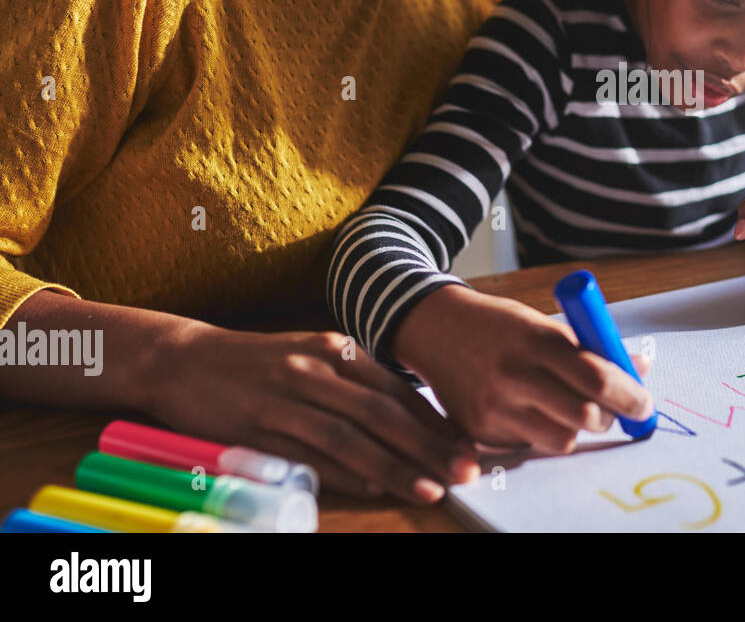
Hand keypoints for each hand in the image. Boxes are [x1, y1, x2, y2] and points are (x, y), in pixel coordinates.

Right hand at [147, 321, 480, 503]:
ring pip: (349, 435)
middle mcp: (316, 367)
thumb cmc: (259, 363)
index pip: (398, 389)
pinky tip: (370, 487)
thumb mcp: (313, 357)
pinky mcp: (255, 423)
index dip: (436, 420)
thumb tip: (411, 417)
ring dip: (393, 465)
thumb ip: (357, 383)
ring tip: (427, 488)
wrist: (184, 359)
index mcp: (336, 349)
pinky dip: (340, 472)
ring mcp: (285, 395)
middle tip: (464, 471)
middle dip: (428, 444)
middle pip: (382, 412)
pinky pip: (306, 453)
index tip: (467, 446)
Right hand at [392, 284, 654, 454]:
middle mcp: (514, 376)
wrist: (437, 330)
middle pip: (584, 416)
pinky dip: (542, 432)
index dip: (628, 395)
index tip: (644, 403)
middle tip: (611, 409)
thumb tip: (640, 367)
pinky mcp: (479, 431)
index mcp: (536, 340)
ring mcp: (494, 407)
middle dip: (608, 417)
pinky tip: (531, 409)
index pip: (596, 377)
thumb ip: (592, 348)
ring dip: (576, 428)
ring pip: (562, 439)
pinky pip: (530, 446)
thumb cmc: (502, 326)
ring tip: (568, 407)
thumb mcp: (546, 324)